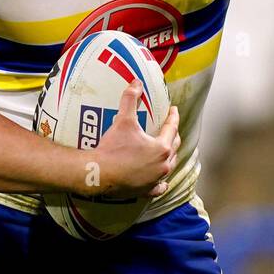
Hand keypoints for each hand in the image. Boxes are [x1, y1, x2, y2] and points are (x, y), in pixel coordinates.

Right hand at [88, 81, 179, 198]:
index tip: (174, 110)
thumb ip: (130, 99)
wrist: (99, 174)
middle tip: (169, 127)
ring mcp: (156, 180)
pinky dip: (161, 182)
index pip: (172, 128)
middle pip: (174, 147)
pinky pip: (159, 187)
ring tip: (166, 150)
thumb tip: (136, 82)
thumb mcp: (123, 120)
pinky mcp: (147, 191)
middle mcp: (163, 165)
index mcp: (161, 147)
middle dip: (173, 136)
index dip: (173, 117)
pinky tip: (161, 181)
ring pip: (169, 166)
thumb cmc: (113, 148)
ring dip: (169, 157)